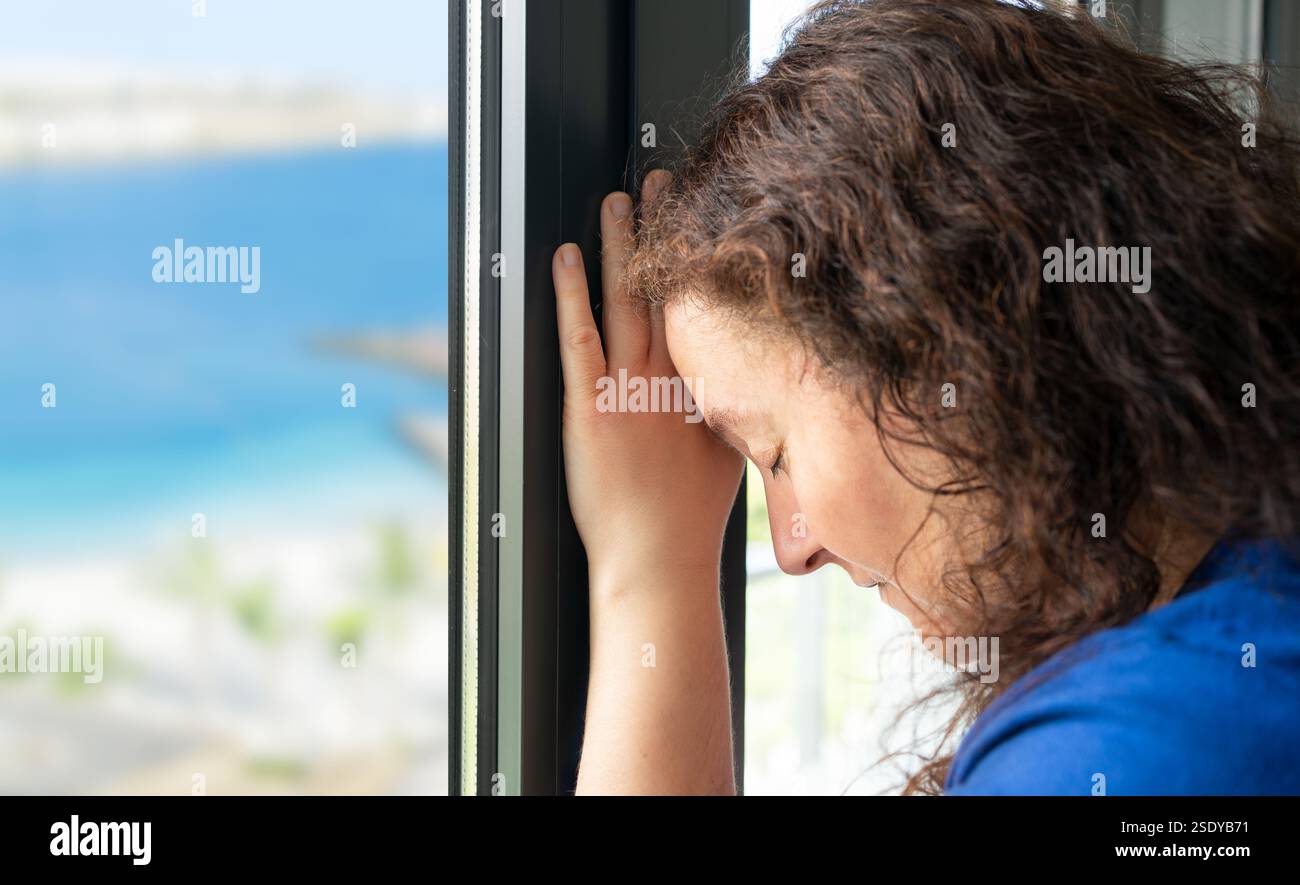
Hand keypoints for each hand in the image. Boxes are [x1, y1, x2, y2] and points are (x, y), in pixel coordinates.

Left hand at [552, 171, 743, 588]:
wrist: (658, 561)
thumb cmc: (689, 522)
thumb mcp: (729, 458)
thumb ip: (730, 412)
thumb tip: (743, 382)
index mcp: (705, 388)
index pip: (705, 307)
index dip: (702, 259)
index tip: (705, 221)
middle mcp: (670, 379)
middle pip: (669, 290)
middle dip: (666, 233)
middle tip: (663, 182)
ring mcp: (628, 390)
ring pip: (627, 302)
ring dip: (622, 248)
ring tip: (619, 200)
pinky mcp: (588, 408)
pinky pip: (578, 339)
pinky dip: (572, 296)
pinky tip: (566, 258)